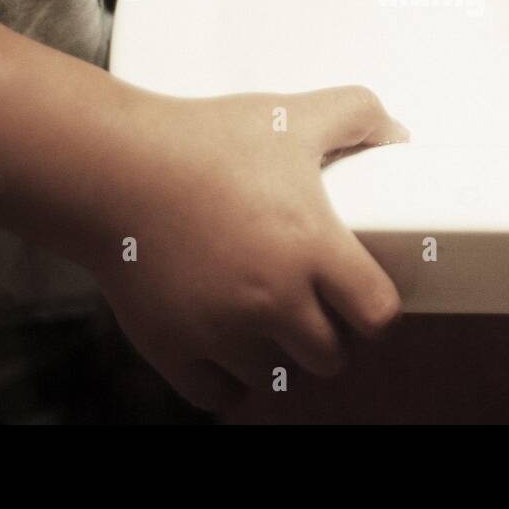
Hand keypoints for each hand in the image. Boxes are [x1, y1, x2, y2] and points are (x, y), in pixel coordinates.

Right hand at [94, 86, 408, 410]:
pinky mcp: (173, 349)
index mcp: (310, 247)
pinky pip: (219, 394)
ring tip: (269, 318)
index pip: (377, 313)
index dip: (375, 306)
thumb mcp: (291, 115)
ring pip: (276, 376)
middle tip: (315, 305)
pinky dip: (228, 378)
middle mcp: (272, 299)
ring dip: (278, 354)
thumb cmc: (202, 142)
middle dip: (329, 333)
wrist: (113, 166)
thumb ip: (357, 114)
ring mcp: (221, 331)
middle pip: (330, 355)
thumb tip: (396, 134)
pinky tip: (229, 346)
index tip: (362, 294)